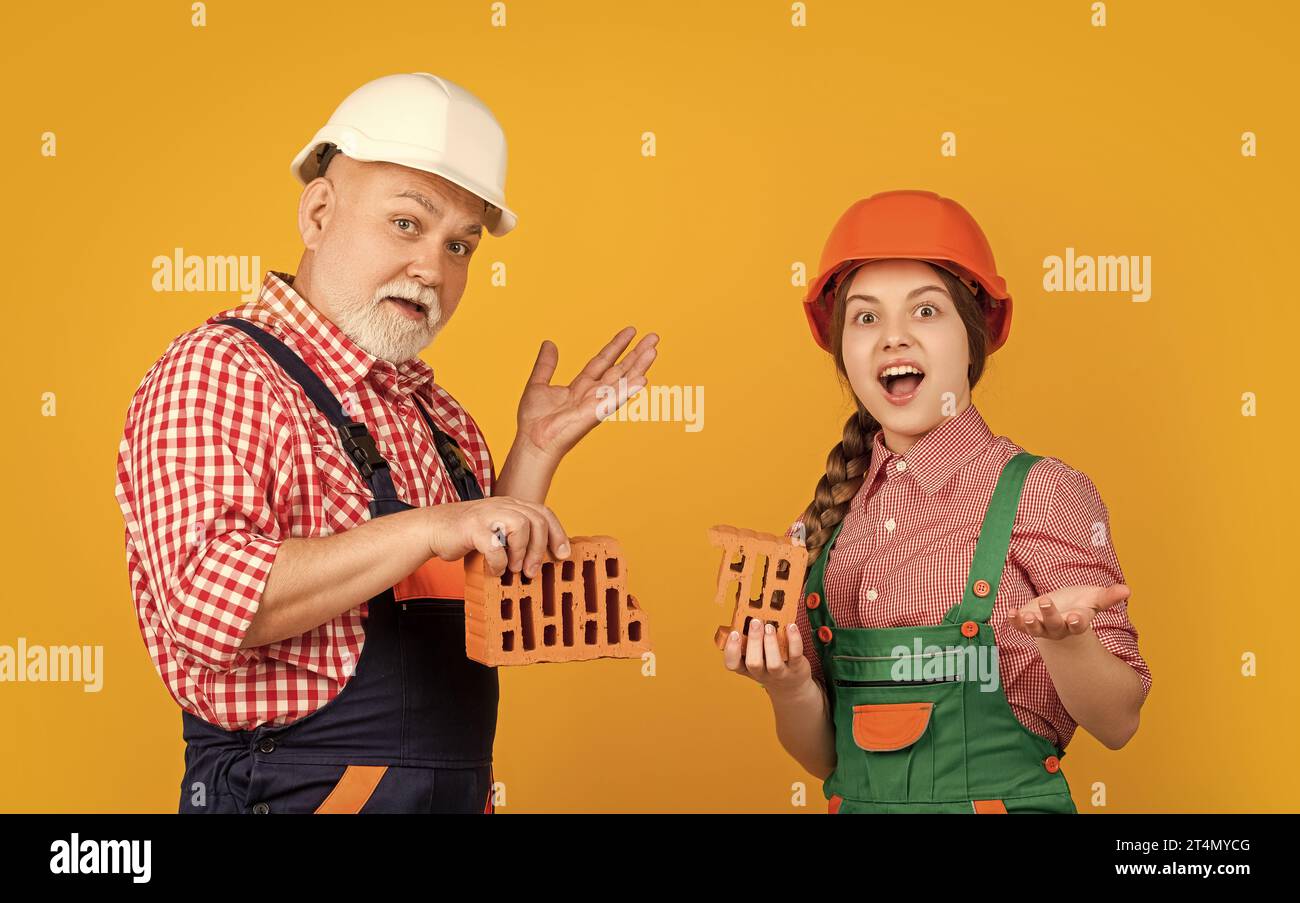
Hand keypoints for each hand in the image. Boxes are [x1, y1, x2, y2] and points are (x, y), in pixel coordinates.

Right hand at [424, 497, 569, 576]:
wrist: (432, 529)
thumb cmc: (466, 534)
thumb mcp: (497, 530)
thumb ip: (516, 537)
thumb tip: (539, 560)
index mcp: (510, 505)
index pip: (543, 513)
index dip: (557, 533)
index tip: (563, 554)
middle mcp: (501, 505)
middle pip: (536, 520)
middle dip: (540, 549)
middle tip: (532, 570)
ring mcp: (486, 514)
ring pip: (520, 526)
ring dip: (521, 552)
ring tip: (514, 568)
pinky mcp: (472, 527)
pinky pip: (494, 545)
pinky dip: (498, 562)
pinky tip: (494, 570)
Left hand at [514, 326, 658, 461]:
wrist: (532, 440)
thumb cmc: (534, 420)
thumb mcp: (538, 383)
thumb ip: (545, 364)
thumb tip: (548, 343)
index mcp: (581, 386)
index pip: (603, 361)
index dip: (617, 345)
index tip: (631, 331)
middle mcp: (594, 394)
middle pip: (619, 368)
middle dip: (637, 353)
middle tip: (654, 337)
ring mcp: (597, 403)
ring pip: (622, 380)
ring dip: (639, 365)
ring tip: (653, 349)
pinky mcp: (596, 413)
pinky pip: (615, 399)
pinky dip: (629, 389)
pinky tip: (643, 379)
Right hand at [723, 620, 811, 695]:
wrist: (792, 686)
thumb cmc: (769, 664)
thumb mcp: (757, 657)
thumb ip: (750, 642)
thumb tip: (747, 615)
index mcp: (747, 668)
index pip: (732, 664)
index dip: (731, 650)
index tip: (734, 633)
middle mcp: (761, 673)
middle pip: (753, 663)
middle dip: (754, 641)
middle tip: (755, 622)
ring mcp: (779, 673)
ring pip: (774, 663)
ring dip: (771, 642)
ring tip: (770, 626)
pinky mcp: (796, 668)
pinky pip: (795, 655)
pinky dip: (794, 639)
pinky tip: (790, 626)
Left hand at [1006, 583, 1130, 640]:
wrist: (1061, 610)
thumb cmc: (1080, 603)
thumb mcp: (1094, 597)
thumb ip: (1109, 596)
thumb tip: (1127, 590)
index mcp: (1076, 621)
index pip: (1078, 624)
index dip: (1076, 622)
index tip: (1075, 617)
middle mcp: (1059, 628)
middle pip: (1054, 625)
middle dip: (1050, 615)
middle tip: (1046, 601)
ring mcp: (1042, 627)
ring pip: (1036, 629)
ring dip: (1030, 623)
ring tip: (1027, 614)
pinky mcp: (1027, 623)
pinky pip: (1019, 625)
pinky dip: (1014, 620)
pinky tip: (1010, 612)